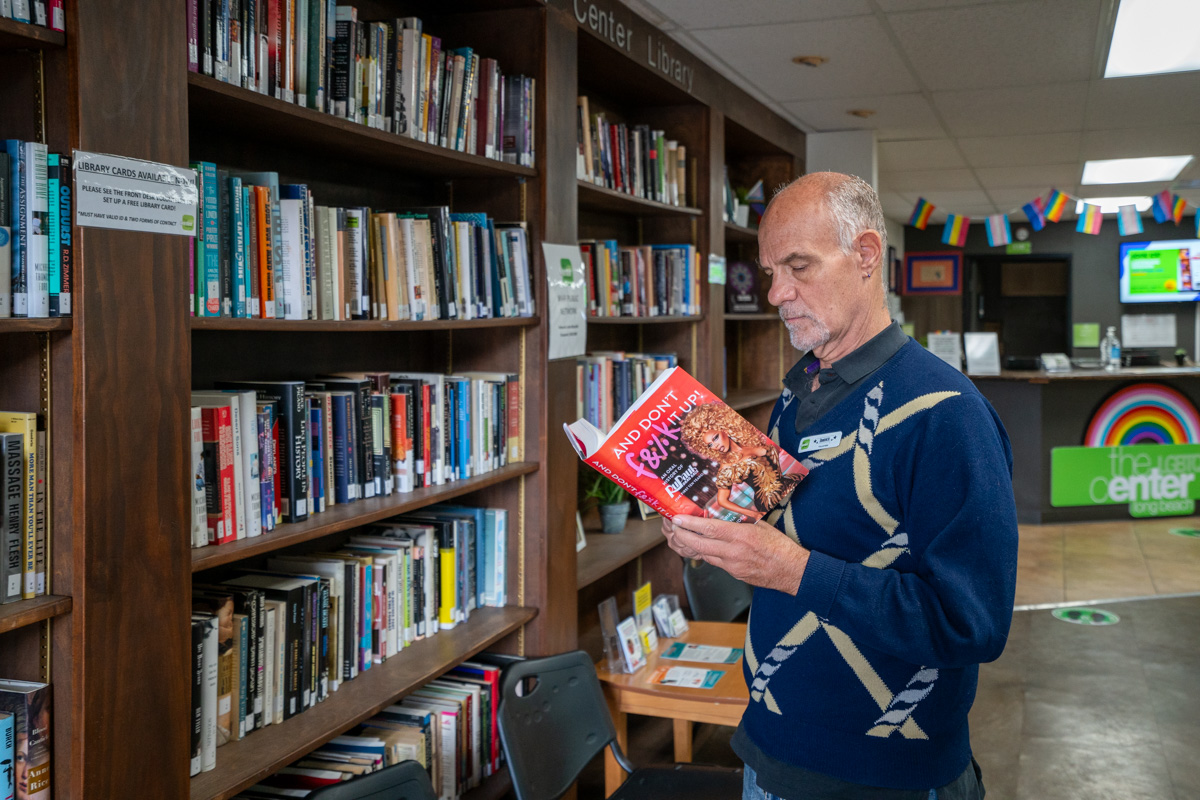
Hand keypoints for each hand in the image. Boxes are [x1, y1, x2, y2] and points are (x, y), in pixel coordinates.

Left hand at [662, 515, 809, 594]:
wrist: (792, 572)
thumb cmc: (780, 547)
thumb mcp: (761, 525)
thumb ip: (741, 519)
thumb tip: (725, 509)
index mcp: (742, 536)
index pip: (710, 529)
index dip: (690, 524)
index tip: (677, 518)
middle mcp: (734, 552)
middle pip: (699, 545)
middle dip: (681, 536)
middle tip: (672, 527)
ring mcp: (732, 566)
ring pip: (703, 555)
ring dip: (689, 546)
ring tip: (680, 535)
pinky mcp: (733, 574)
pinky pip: (714, 562)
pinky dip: (704, 553)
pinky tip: (701, 546)